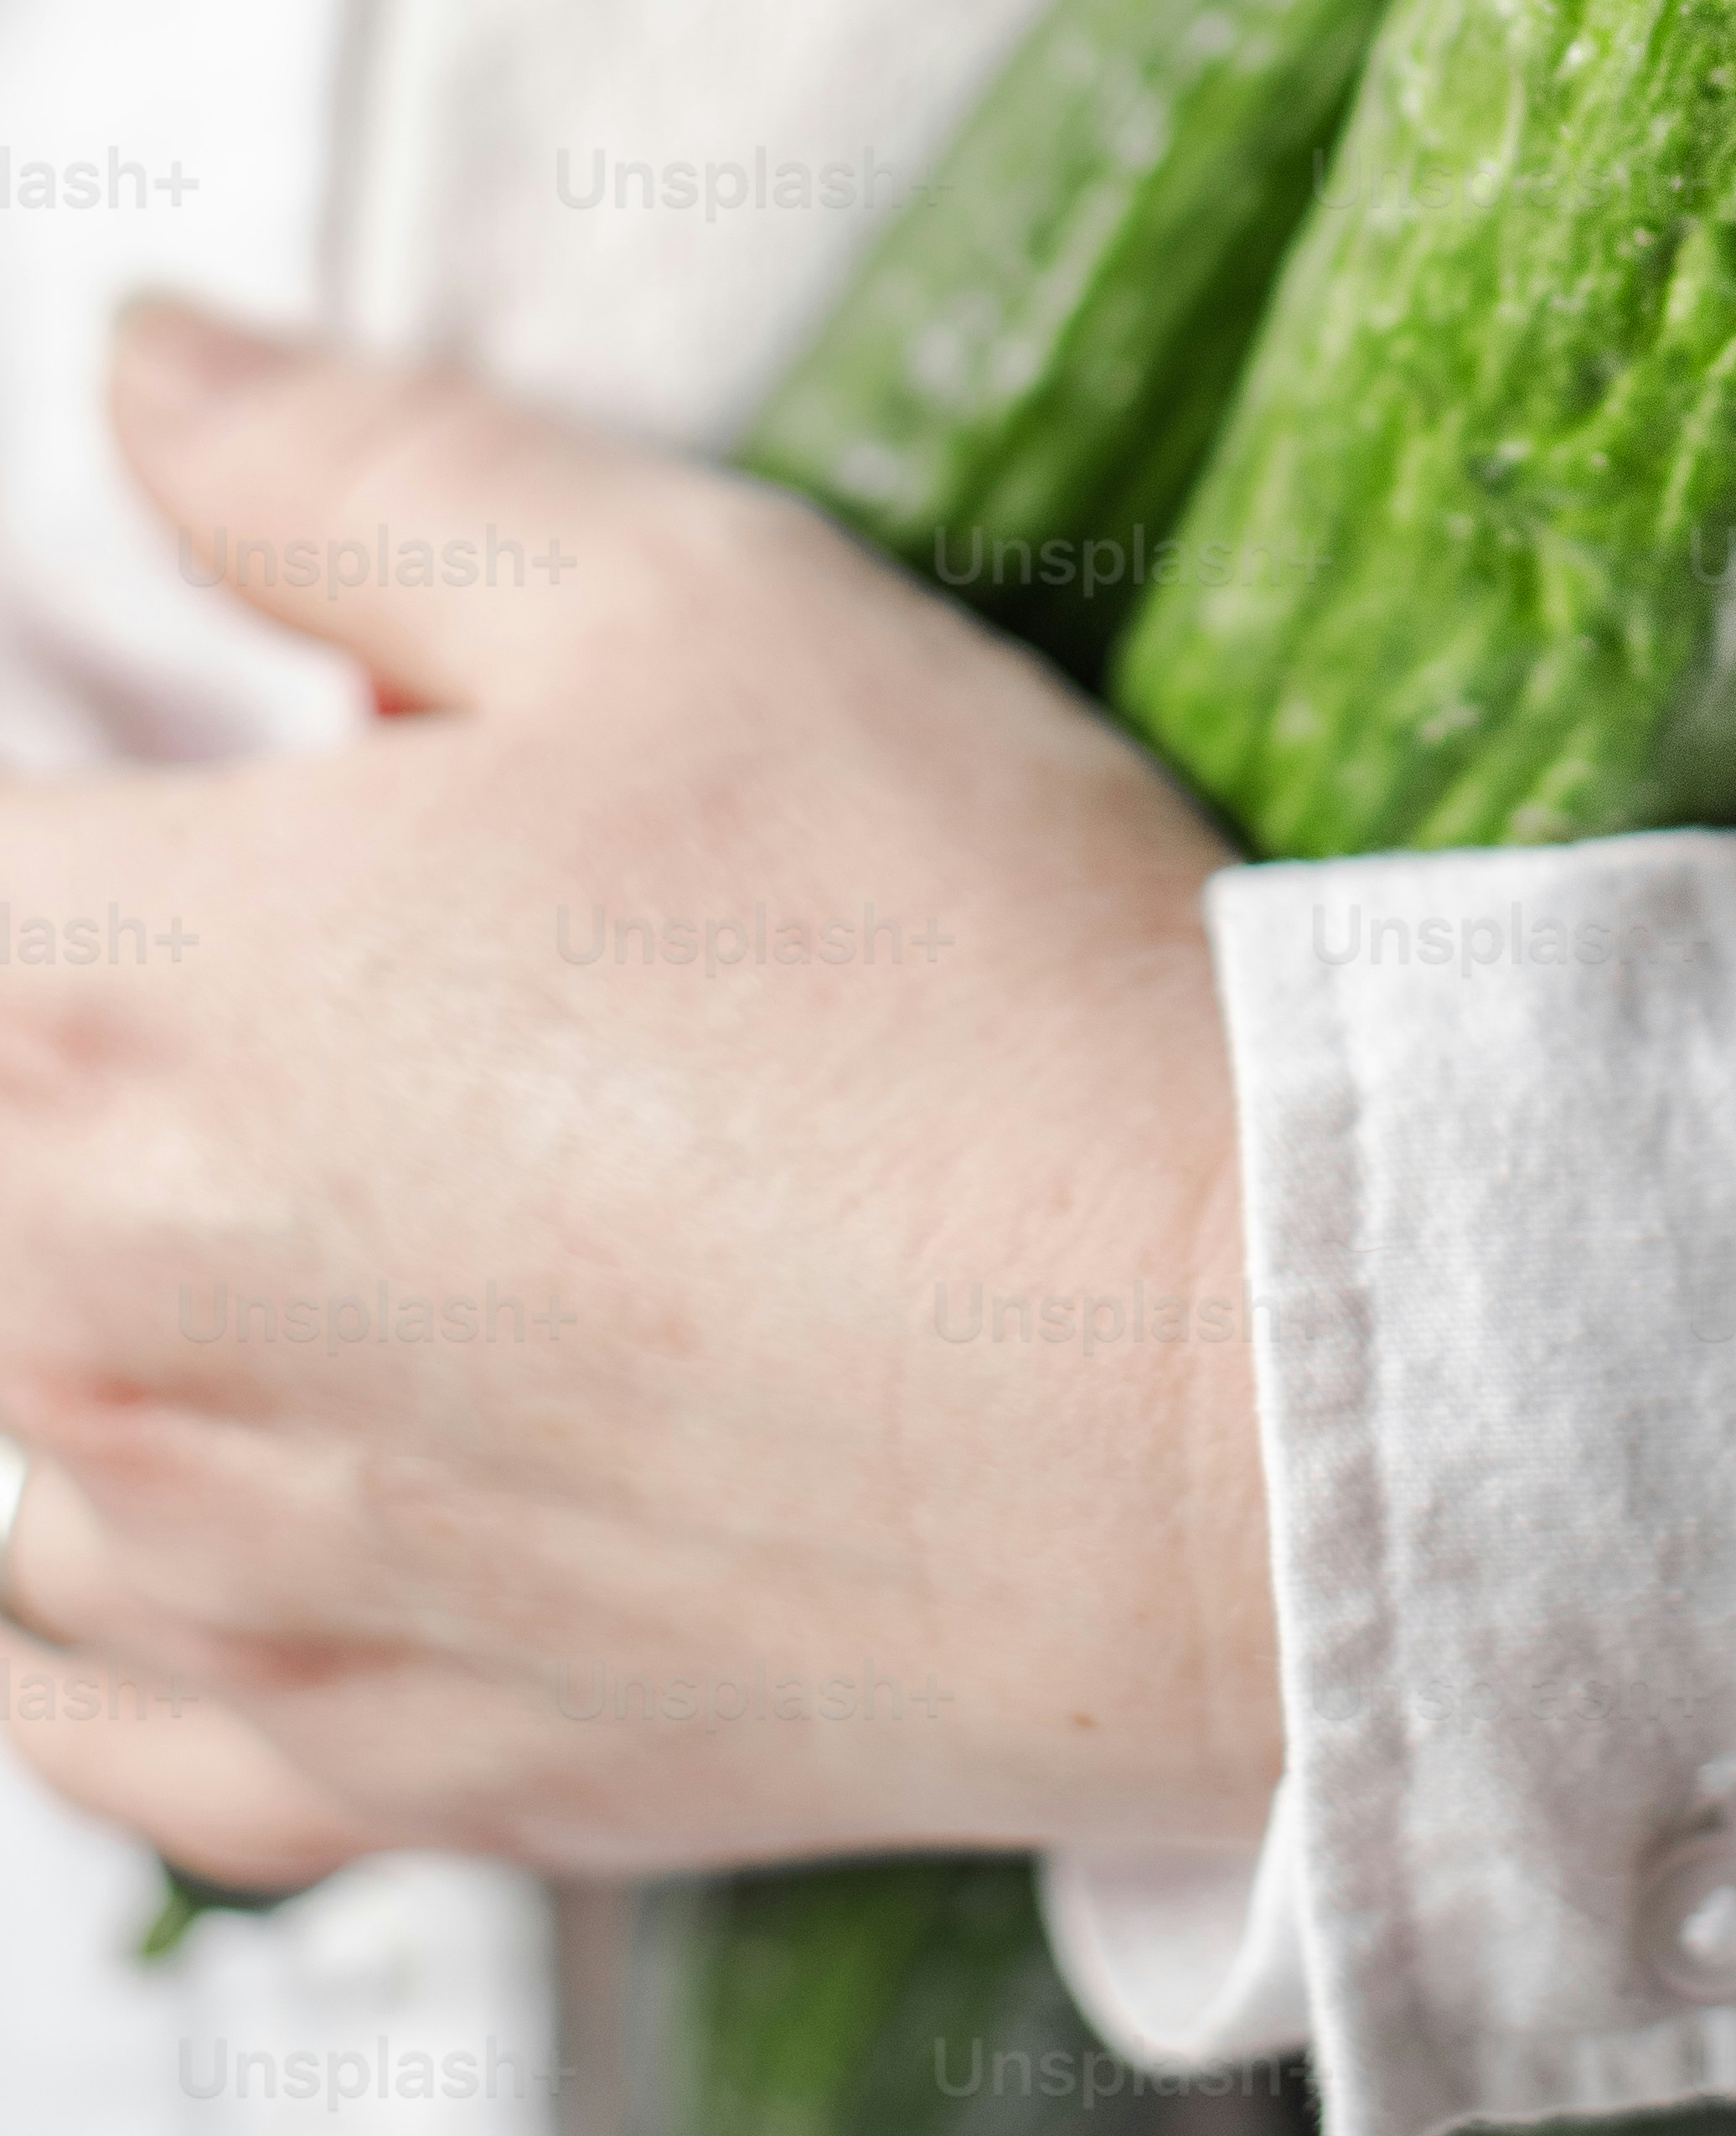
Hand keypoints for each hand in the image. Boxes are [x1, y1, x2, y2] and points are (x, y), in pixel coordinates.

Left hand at [0, 301, 1280, 1889]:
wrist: (1219, 1404)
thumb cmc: (968, 983)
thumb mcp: (686, 603)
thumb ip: (348, 470)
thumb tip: (143, 371)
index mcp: (123, 995)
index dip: (47, 762)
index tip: (139, 759)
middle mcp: (91, 1307)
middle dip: (70, 1016)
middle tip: (307, 958)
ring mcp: (207, 1571)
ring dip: (68, 1280)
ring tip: (293, 1189)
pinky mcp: (352, 1764)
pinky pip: (74, 1700)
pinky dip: (84, 1581)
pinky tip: (191, 1482)